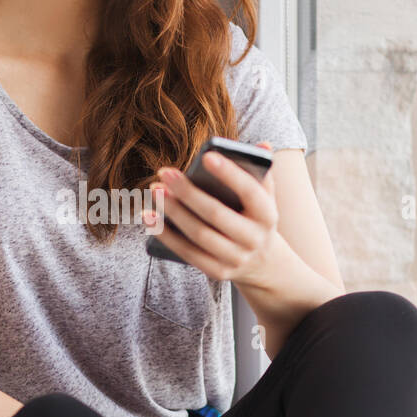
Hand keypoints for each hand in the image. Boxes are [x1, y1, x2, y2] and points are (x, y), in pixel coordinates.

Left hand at [145, 142, 278, 288]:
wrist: (263, 263)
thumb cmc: (254, 217)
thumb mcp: (264, 196)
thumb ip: (260, 171)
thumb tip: (262, 144)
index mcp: (267, 214)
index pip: (250, 191)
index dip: (230, 174)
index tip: (207, 155)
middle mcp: (254, 239)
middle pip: (217, 214)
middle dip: (188, 193)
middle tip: (165, 173)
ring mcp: (236, 258)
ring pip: (199, 235)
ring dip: (173, 212)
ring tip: (155, 191)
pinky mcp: (218, 271)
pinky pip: (188, 253)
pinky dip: (166, 235)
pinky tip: (149, 216)